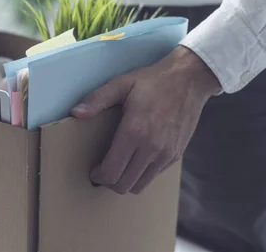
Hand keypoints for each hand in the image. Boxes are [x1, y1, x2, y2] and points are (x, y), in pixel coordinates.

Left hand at [71, 46, 220, 193]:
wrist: (190, 79)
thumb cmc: (153, 81)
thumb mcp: (122, 83)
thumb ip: (97, 99)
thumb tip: (76, 112)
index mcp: (134, 132)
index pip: (112, 171)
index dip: (98, 176)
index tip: (94, 170)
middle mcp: (151, 148)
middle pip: (124, 184)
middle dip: (109, 181)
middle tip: (103, 170)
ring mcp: (166, 154)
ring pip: (140, 185)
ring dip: (126, 181)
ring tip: (119, 167)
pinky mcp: (176, 155)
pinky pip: (154, 176)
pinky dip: (142, 174)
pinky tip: (136, 159)